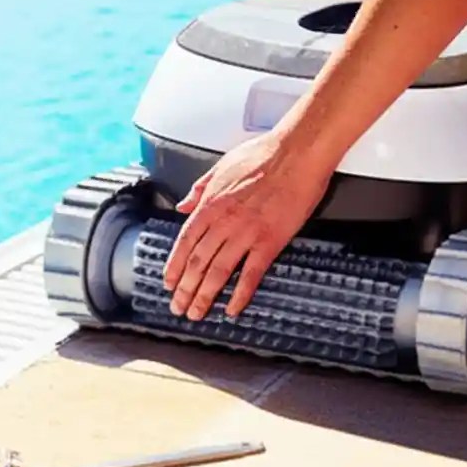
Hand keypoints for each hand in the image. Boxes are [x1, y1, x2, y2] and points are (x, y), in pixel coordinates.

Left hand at [162, 131, 330, 320]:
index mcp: (210, 204)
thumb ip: (199, 189)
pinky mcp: (270, 241)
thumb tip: (183, 204)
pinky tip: (232, 309)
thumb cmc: (263, 155)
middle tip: (179, 307)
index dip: (174, 267)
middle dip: (185, 289)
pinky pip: (251, 275)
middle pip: (197, 262)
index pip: (184, 242)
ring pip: (218, 272)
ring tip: (197, 313)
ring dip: (205, 296)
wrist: (297, 153)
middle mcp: (224, 222)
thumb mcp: (221, 166)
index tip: (169, 283)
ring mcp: (246, 233)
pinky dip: (240, 295)